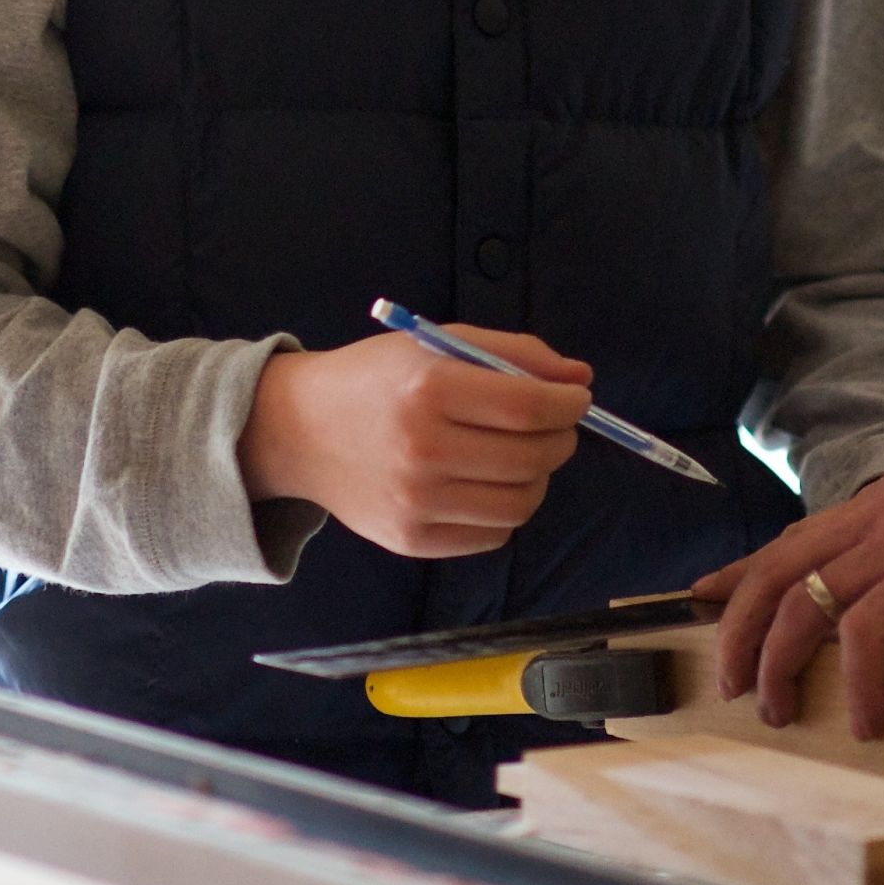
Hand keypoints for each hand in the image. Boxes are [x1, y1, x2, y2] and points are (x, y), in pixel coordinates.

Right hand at [237, 326, 590, 558]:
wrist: (301, 431)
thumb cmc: (378, 379)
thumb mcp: (438, 344)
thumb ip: (513, 354)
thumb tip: (581, 379)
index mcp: (428, 388)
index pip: (527, 406)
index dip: (568, 404)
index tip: (578, 398)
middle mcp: (421, 449)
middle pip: (531, 458)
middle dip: (561, 438)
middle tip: (556, 425)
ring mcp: (415, 503)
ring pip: (520, 504)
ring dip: (538, 478)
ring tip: (521, 454)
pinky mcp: (411, 540)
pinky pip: (492, 535)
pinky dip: (504, 509)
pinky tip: (485, 482)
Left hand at [693, 415, 883, 739]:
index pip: (794, 536)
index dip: (744, 570)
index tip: (704, 594)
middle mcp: (875, 516)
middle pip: (775, 574)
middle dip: (738, 630)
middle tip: (728, 681)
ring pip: (801, 608)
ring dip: (780, 667)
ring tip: (781, 712)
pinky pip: (864, 636)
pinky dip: (856, 682)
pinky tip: (867, 719)